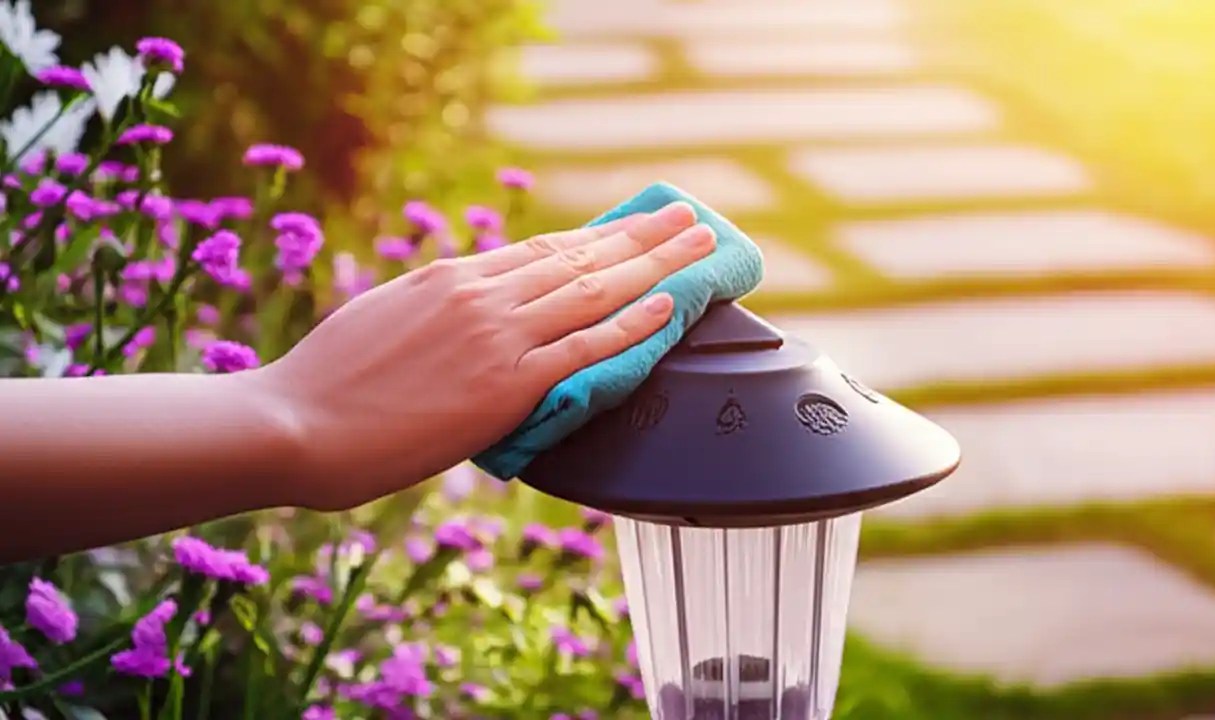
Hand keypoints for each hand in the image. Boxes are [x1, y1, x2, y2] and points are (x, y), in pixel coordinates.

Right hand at [254, 201, 712, 510]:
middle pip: (582, 258)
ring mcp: (498, 337)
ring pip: (596, 291)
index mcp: (450, 277)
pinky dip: (634, 323)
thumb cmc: (325, 384)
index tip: (634, 226)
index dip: (598, 237)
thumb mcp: (383, 319)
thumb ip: (435, 309)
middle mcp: (481, 294)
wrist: (293, 424)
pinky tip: (670, 306)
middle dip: (643, 235)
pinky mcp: (507, 385)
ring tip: (700, 246)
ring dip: (657, 265)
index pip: (543, 250)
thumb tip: (467, 307)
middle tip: (689, 217)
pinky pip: (587, 347)